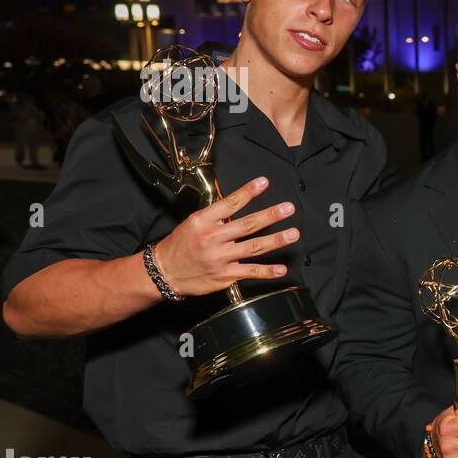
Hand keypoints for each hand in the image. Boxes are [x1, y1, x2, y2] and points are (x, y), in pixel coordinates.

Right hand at [153, 176, 297, 296]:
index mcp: (204, 221)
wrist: (165, 272)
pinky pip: (250, 272)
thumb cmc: (181, 244)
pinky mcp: (225, 275)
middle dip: (270, 215)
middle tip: (288, 208)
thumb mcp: (193, 223)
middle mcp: (213, 239)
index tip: (264, 182)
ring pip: (253, 247)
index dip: (248, 192)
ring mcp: (220, 258)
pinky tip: (282, 269)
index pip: (230, 204)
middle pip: (247, 225)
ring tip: (293, 233)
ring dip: (276, 240)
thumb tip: (238, 201)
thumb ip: (216, 215)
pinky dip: (267, 271)